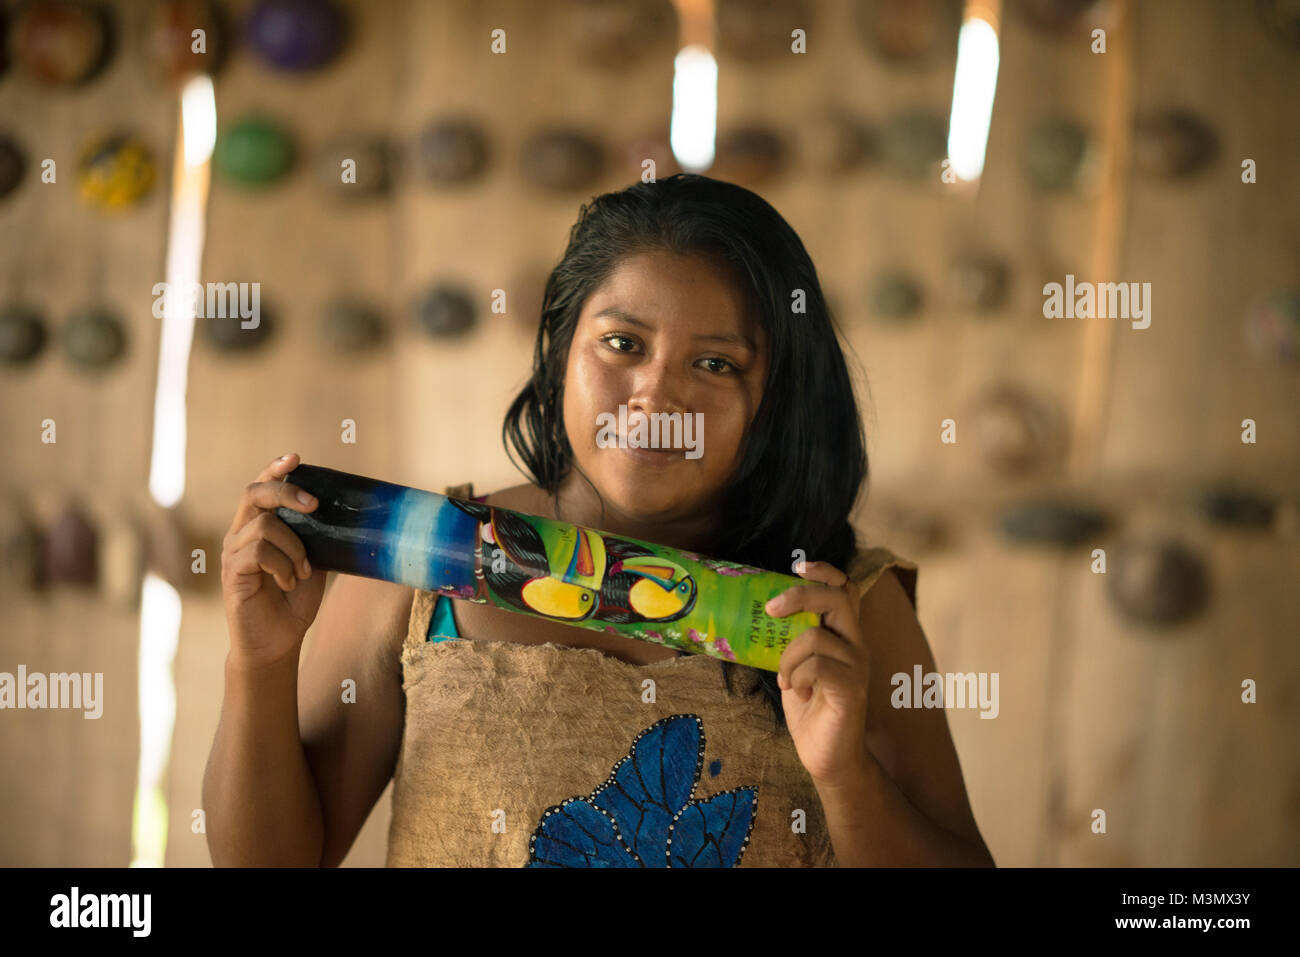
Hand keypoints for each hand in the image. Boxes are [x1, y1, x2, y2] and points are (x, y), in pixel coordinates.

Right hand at [221, 452, 327, 668]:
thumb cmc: (293, 602)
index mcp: (258, 528)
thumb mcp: (314, 564)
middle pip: (254, 493)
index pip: (261, 488)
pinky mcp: (232, 574)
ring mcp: (233, 554)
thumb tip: (342, 514)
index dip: (275, 469)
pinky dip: (282, 565)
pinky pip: (258, 553)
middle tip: (314, 505)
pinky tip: (288, 583)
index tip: (296, 457)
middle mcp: (240, 535)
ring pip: (264, 525)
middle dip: (286, 492)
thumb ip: (317, 538)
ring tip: (302, 572)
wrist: (277, 643)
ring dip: (294, 547)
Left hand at [767, 560, 868, 787]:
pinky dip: (796, 676)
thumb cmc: (809, 709)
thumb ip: (789, 640)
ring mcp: (857, 666)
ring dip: (788, 656)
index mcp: (843, 635)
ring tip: (784, 678)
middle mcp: (855, 644)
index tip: (798, 566)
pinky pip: (818, 666)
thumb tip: (757, 615)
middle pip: (837, 598)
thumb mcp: (794, 665)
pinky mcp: (851, 689)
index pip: (845, 589)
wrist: (828, 757)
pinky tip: (794, 691)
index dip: (825, 571)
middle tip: (772, 609)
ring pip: (817, 637)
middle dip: (801, 596)